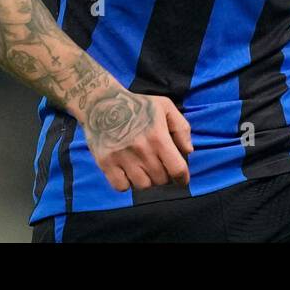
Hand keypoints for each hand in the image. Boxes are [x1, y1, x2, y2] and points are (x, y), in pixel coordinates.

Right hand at [77, 88, 193, 191]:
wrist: (101, 103)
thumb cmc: (138, 105)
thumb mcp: (165, 107)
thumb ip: (182, 128)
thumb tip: (188, 151)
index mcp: (158, 136)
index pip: (177, 169)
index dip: (183, 178)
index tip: (181, 179)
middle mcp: (141, 149)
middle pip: (161, 179)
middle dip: (164, 175)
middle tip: (158, 166)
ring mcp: (122, 157)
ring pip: (143, 186)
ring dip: (146, 180)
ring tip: (143, 168)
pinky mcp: (106, 163)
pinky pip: (122, 187)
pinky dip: (126, 183)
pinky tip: (127, 171)